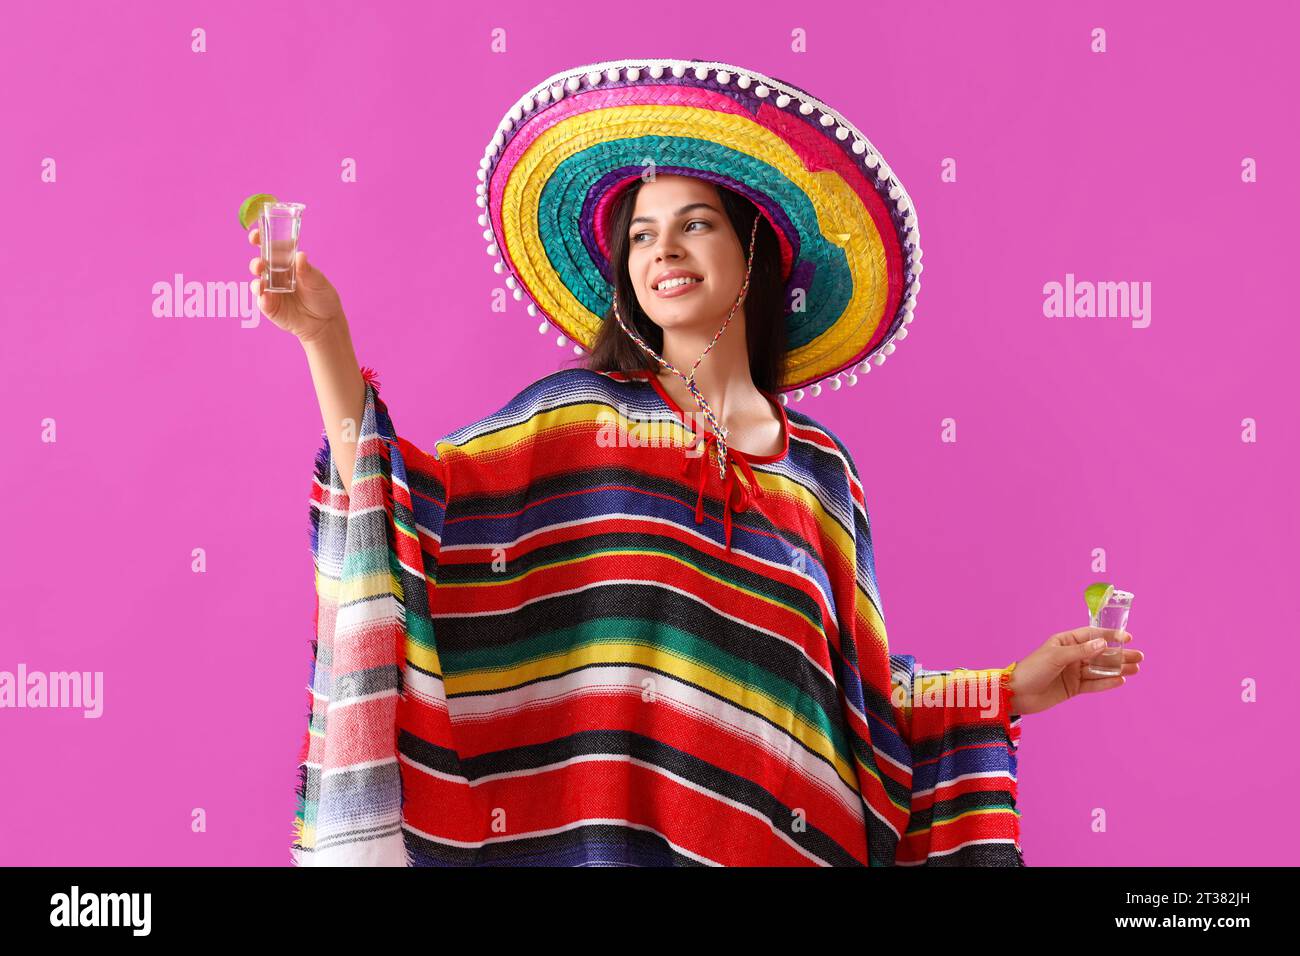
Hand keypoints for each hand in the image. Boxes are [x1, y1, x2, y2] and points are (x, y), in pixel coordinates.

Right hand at [246, 226, 344, 343]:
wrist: (324, 323)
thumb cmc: (322, 297)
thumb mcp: (318, 282)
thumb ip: (307, 271)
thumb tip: (300, 256)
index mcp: (286, 263)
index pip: (270, 248)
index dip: (260, 239)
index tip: (255, 235)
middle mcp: (275, 275)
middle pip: (260, 265)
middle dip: (256, 263)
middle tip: (259, 264)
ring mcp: (270, 291)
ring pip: (257, 283)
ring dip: (256, 280)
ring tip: (261, 282)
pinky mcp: (270, 307)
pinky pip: (262, 301)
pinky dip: (262, 298)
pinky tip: (266, 297)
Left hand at [1005, 626, 1142, 715]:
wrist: (1017, 693)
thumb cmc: (1032, 669)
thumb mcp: (1056, 657)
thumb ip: (1080, 651)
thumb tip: (1102, 643)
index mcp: (1065, 641)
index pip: (1092, 635)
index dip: (1110, 636)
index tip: (1127, 638)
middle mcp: (1071, 655)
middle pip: (1100, 653)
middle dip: (1120, 654)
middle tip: (1140, 656)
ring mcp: (1073, 672)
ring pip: (1100, 669)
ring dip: (1118, 669)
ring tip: (1136, 669)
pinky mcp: (1073, 688)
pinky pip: (1094, 684)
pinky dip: (1107, 682)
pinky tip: (1121, 681)